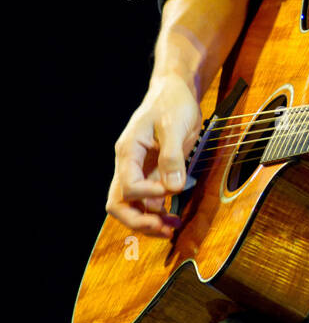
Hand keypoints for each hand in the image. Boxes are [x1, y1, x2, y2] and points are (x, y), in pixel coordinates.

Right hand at [105, 73, 202, 237]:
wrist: (175, 92)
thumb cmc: (171, 104)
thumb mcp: (173, 127)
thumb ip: (172, 158)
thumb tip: (173, 188)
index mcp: (128, 152)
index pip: (128, 185)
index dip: (149, 194)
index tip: (172, 189)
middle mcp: (128, 165)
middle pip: (119, 204)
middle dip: (139, 221)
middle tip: (163, 229)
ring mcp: (138, 171)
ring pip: (132, 206)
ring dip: (149, 221)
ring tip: (172, 228)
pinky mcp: (151, 173)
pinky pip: (147, 201)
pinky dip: (158, 212)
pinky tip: (173, 216)